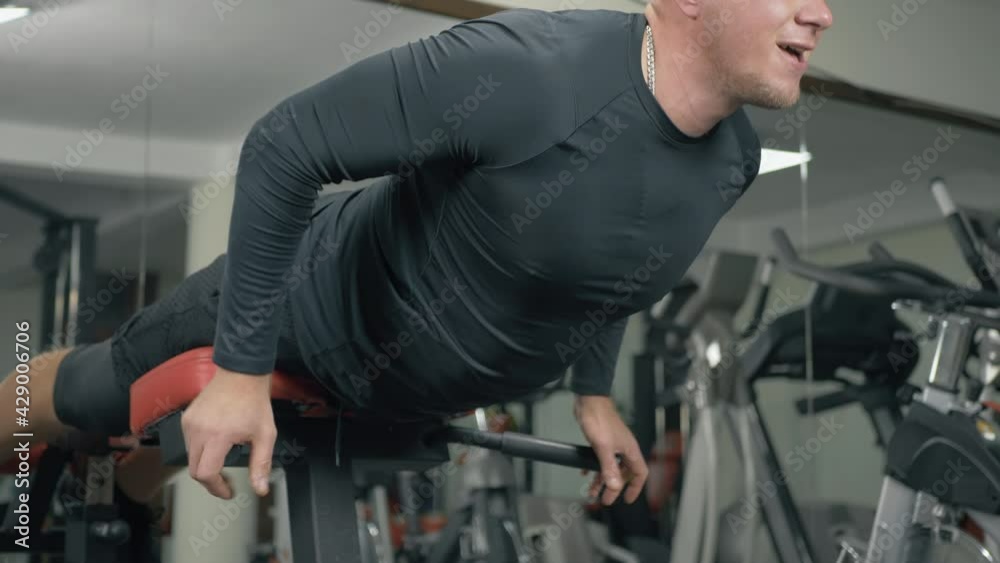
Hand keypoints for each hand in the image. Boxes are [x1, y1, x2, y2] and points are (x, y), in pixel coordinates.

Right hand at [181, 367, 276, 498]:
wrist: (242, 374)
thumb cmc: (254, 402)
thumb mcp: (265, 434)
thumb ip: (261, 464)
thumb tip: (260, 488)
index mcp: (218, 436)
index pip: (206, 473)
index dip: (216, 488)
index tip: (228, 491)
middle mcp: (198, 430)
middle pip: (195, 469)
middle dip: (210, 480)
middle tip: (225, 482)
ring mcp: (189, 423)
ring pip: (190, 457)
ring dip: (205, 464)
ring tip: (224, 459)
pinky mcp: (186, 418)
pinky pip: (189, 442)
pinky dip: (200, 450)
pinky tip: (216, 443)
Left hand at [575, 395, 647, 505]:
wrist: (589, 401)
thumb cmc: (599, 418)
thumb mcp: (603, 448)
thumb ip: (609, 468)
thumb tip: (614, 486)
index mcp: (630, 450)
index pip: (640, 474)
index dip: (635, 488)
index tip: (627, 499)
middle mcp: (624, 448)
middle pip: (624, 474)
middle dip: (615, 487)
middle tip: (605, 498)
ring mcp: (613, 445)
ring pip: (611, 468)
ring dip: (602, 480)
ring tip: (593, 491)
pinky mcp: (603, 441)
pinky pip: (602, 460)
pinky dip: (595, 469)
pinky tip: (586, 473)